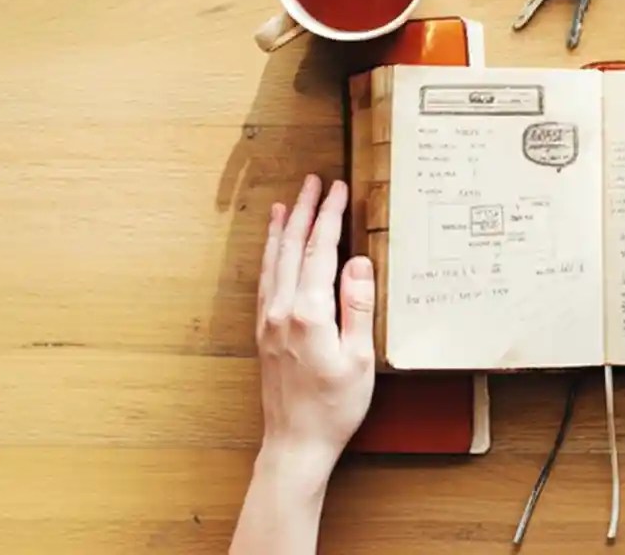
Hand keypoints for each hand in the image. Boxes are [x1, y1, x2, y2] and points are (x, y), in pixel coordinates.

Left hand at [256, 175, 375, 470]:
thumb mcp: (360, 358)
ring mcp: (269, 321)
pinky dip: (269, 257)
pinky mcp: (264, 333)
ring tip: (288, 202)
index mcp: (310, 314)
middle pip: (294, 248)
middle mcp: (283, 311)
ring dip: (283, 229)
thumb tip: (357, 262)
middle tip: (315, 181)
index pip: (321, 251)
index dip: (330, 217)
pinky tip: (273, 249)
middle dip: (306, 211)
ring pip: (274, 262)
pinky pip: (265, 282)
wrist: (296, 443)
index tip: (339, 190)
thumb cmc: (335, 407)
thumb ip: (357, 306)